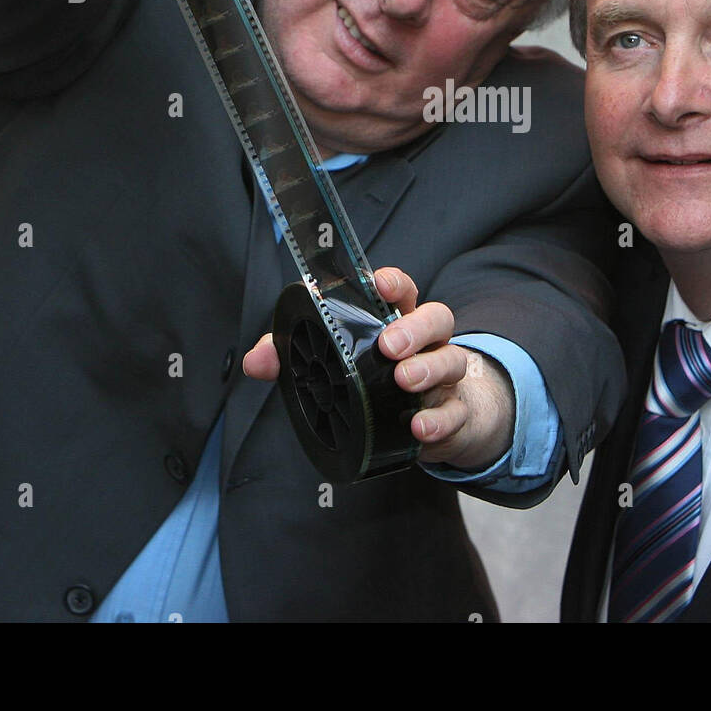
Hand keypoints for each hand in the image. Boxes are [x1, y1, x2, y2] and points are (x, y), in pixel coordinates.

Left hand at [243, 268, 515, 470]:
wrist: (433, 424)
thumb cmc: (377, 383)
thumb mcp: (334, 367)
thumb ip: (291, 357)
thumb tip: (256, 361)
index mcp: (398, 322)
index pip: (402, 291)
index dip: (393, 283)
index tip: (378, 284)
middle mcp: (427, 345)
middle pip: (436, 318)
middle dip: (414, 328)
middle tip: (389, 345)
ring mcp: (444, 379)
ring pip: (452, 360)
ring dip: (429, 368)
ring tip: (404, 381)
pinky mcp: (453, 415)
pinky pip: (455, 413)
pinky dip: (438, 419)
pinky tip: (418, 426)